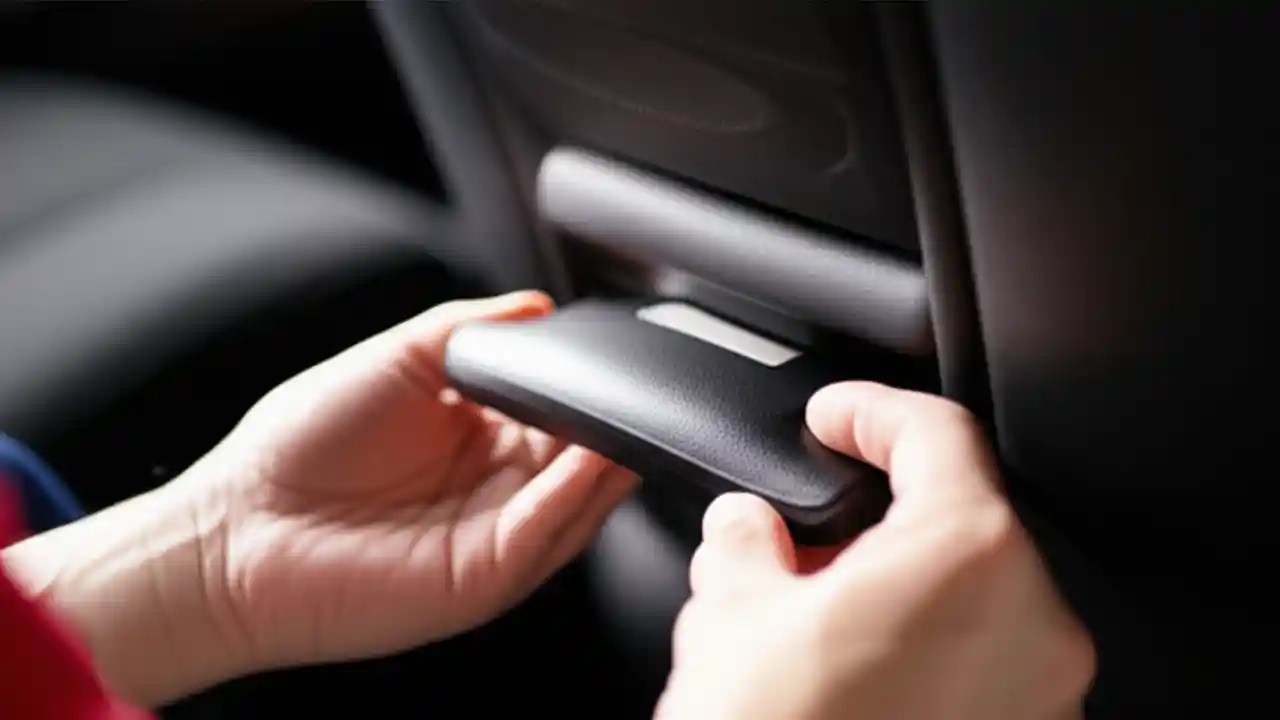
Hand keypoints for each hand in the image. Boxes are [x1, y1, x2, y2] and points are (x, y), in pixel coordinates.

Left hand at [2, 291, 636, 705]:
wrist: (237, 529)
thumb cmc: (297, 447)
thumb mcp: (395, 360)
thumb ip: (469, 328)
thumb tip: (540, 303)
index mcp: (472, 437)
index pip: (553, 415)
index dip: (582, 390)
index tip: (607, 359)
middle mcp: (489, 489)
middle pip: (577, 459)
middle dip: (606, 425)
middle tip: (623, 390)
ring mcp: (490, 536)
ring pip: (576, 501)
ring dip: (607, 461)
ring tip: (623, 417)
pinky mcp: (483, 577)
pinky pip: (545, 533)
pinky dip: (577, 496)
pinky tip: (592, 457)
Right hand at [657, 382, 1094, 719]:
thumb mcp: (731, 613)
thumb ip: (744, 539)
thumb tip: (745, 525)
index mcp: (967, 556)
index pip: (933, 432)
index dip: (868, 410)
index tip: (835, 417)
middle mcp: (1031, 622)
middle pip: (958, 520)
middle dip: (872, 516)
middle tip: (802, 534)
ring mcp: (1042, 697)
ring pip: (973, 599)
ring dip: (898, 587)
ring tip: (814, 613)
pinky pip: (985, 667)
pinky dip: (927, 650)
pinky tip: (853, 673)